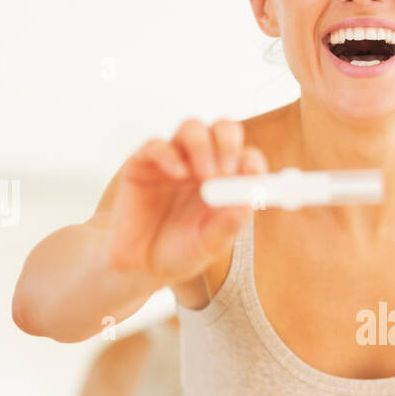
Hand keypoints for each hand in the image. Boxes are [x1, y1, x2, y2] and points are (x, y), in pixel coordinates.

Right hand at [107, 118, 268, 284]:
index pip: (247, 156)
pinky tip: (177, 174)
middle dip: (229, 143)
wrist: (141, 267)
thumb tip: (251, 199)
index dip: (253, 161)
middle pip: (223, 129)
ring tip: (205, 177)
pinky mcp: (143, 163)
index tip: (253, 174)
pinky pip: (156, 145)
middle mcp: (203, 164)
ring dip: (203, 147)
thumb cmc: (182, 253)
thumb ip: (229, 223)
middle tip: (227, 170)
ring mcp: (174, 160)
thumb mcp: (210, 244)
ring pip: (192, 128)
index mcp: (227, 182)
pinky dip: (169, 155)